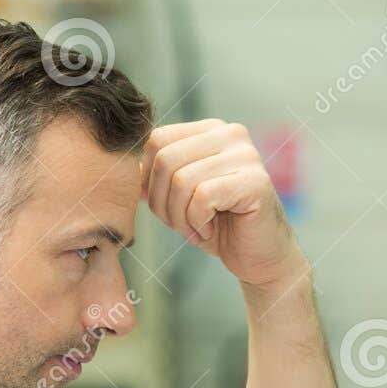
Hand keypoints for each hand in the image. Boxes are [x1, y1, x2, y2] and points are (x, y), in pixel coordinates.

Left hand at [140, 119, 305, 289]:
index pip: (157, 140)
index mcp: (211, 130)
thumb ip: (158, 175)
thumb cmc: (220, 227)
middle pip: (165, 159)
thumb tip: (126, 166)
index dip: (149, 180)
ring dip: (180, 217)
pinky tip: (209, 231)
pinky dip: (197, 222)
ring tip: (196, 230)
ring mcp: (246, 155)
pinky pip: (202, 198)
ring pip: (181, 180)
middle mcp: (230, 134)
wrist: (260, 258)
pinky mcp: (254, 182)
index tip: (167, 208)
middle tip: (180, 225)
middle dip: (162, 202)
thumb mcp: (180, 197)